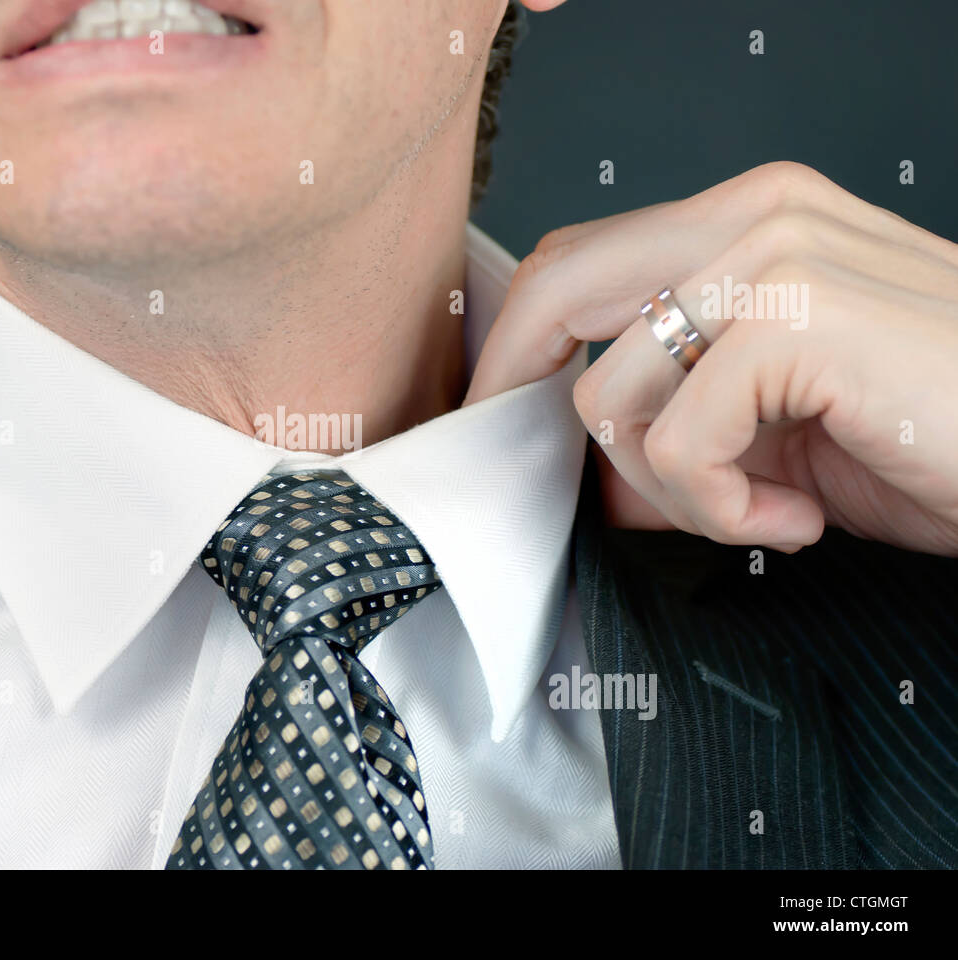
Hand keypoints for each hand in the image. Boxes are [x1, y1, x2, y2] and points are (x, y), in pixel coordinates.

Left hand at [468, 162, 957, 555]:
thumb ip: (676, 419)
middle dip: (528, 395)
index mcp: (745, 220)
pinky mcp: (798, 318)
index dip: (516, 347)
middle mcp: (754, 215)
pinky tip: (801, 514)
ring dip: (672, 487)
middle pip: (558, 290)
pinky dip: (722, 509)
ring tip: (764, 504)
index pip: (577, 262)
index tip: (498, 417)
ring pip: (610, 392)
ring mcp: (776, 256)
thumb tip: (587, 471)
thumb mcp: (776, 426)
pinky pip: (678, 444)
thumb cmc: (936, 435)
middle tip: (580, 478)